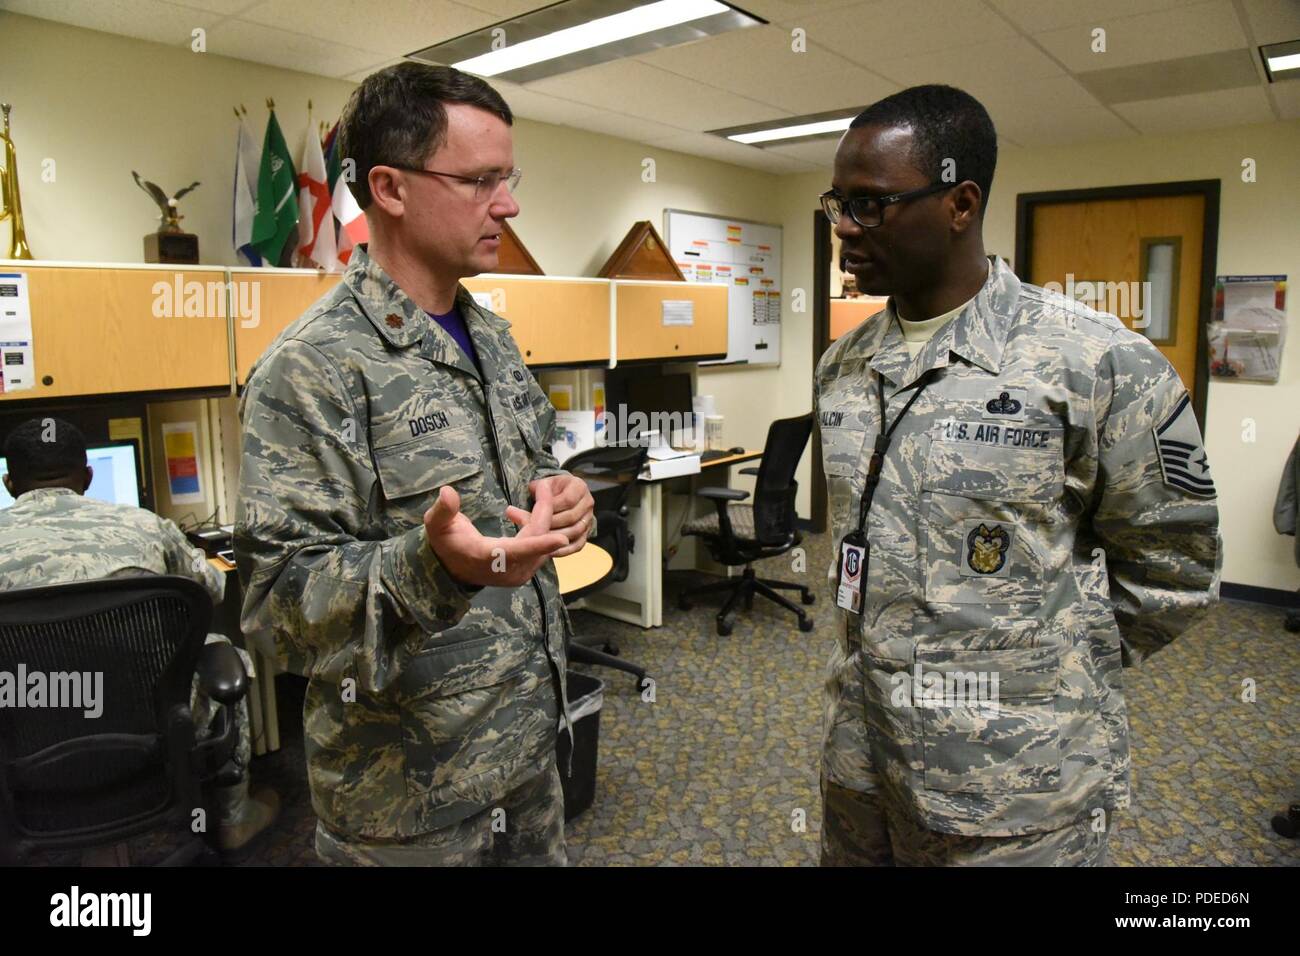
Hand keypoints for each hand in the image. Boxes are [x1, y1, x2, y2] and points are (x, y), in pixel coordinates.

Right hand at [424, 482, 568, 587]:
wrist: (452, 569)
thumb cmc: (445, 544)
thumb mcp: (437, 525)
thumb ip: (443, 510)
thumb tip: (447, 492)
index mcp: (489, 558)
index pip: (519, 551)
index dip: (541, 544)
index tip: (562, 538)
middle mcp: (509, 570)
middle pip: (537, 538)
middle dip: (544, 511)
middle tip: (543, 487)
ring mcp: (520, 573)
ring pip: (541, 541)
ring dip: (538, 519)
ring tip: (522, 505)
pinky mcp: (525, 571)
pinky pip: (540, 547)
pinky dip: (536, 529)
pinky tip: (519, 518)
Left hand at [508, 473, 593, 557]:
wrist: (560, 496)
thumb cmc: (549, 490)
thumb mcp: (542, 486)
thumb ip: (534, 495)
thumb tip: (516, 508)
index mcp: (579, 486)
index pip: (568, 500)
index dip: (552, 508)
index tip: (537, 512)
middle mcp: (588, 502)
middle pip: (572, 517)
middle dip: (552, 524)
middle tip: (536, 530)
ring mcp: (589, 519)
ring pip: (576, 531)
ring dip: (557, 537)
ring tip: (541, 541)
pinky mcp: (586, 533)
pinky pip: (578, 545)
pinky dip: (564, 550)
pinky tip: (549, 552)